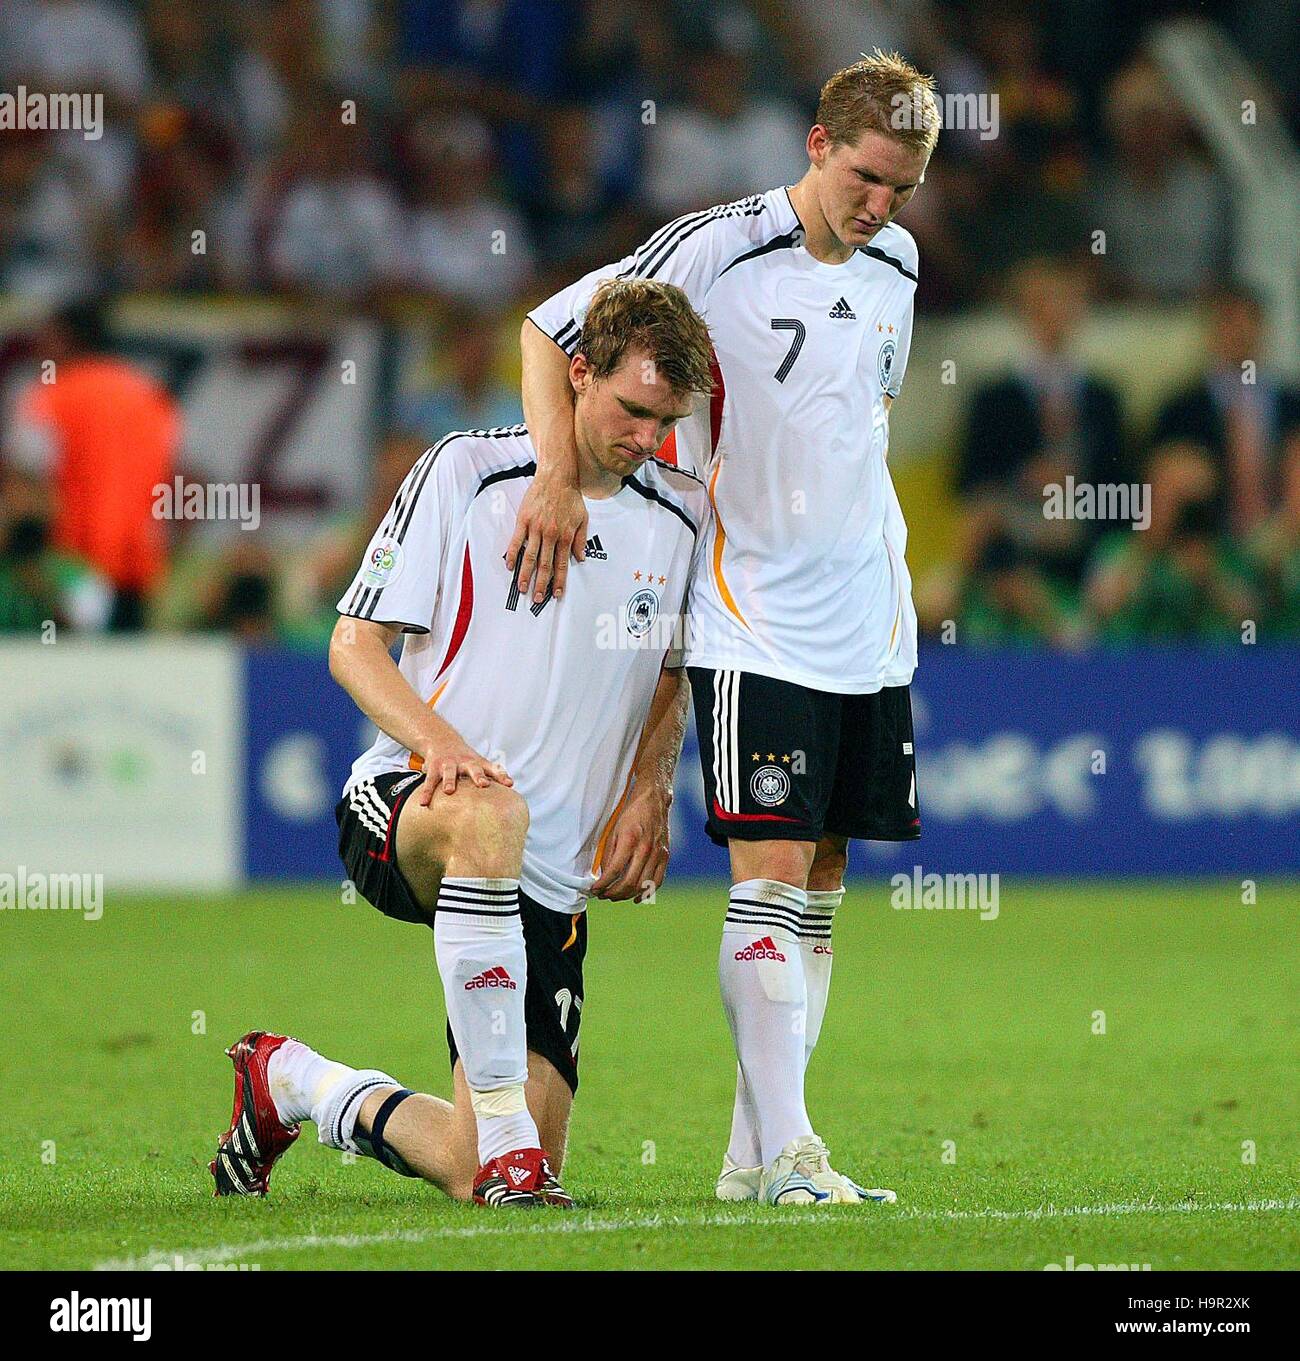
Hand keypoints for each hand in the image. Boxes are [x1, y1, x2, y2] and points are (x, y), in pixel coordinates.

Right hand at [416, 740, 512, 800]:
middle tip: (483, 785)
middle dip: (478, 776)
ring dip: (449, 781)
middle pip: (473, 768)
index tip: (509, 784)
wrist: (441, 740)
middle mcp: (464, 762)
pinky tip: (424, 803)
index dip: (501, 776)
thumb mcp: (480, 763)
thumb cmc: (466, 759)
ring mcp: (448, 764)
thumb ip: (494, 775)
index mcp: (478, 763)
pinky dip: (426, 792)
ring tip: (449, 792)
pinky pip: (430, 781)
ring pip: (449, 773)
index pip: (493, 769)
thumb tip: (512, 788)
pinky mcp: (434, 768)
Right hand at [505, 473, 587, 603]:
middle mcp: (550, 534)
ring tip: (522, 588)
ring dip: (525, 574)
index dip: (559, 581)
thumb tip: (581, 558)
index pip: (562, 565)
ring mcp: (535, 528)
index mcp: (565, 536)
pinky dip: (513, 555)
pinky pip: (516, 541)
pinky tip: (510, 566)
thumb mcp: (582, 519)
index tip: (557, 594)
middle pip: (544, 565)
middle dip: (541, 584)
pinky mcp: (523, 520)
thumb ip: (581, 540)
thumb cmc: (570, 498)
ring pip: (529, 556)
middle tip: (537, 598)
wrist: (557, 477)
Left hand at [591, 786, 670, 901]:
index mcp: (630, 840)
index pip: (614, 871)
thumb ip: (609, 853)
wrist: (655, 800)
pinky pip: (657, 881)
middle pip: (629, 882)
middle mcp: (645, 849)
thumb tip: (604, 875)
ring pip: (642, 885)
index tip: (594, 889)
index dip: (603, 884)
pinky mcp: (665, 856)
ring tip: (615, 896)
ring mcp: (658, 854)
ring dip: (626, 895)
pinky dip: (646, 893)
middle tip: (603, 895)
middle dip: (613, 893)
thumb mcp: (614, 830)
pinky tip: (635, 898)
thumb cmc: (632, 814)